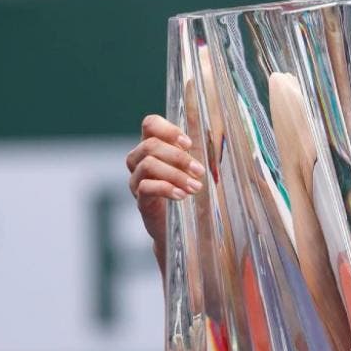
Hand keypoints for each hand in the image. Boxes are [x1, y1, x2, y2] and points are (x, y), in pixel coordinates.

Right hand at [125, 114, 204, 246]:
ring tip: (195, 187)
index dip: (167, 129)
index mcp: (153, 146)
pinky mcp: (140, 200)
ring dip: (175, 174)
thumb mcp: (196, 164)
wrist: (182, 226)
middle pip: (150, 145)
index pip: (150, 124)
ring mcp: (137, 180)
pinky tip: (182, 196)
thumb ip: (198, 146)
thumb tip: (213, 128)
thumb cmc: (190, 188)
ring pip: (148, 165)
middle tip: (200, 171)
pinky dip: (166, 189)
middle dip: (178, 156)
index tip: (188, 143)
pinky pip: (145, 187)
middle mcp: (140, 160)